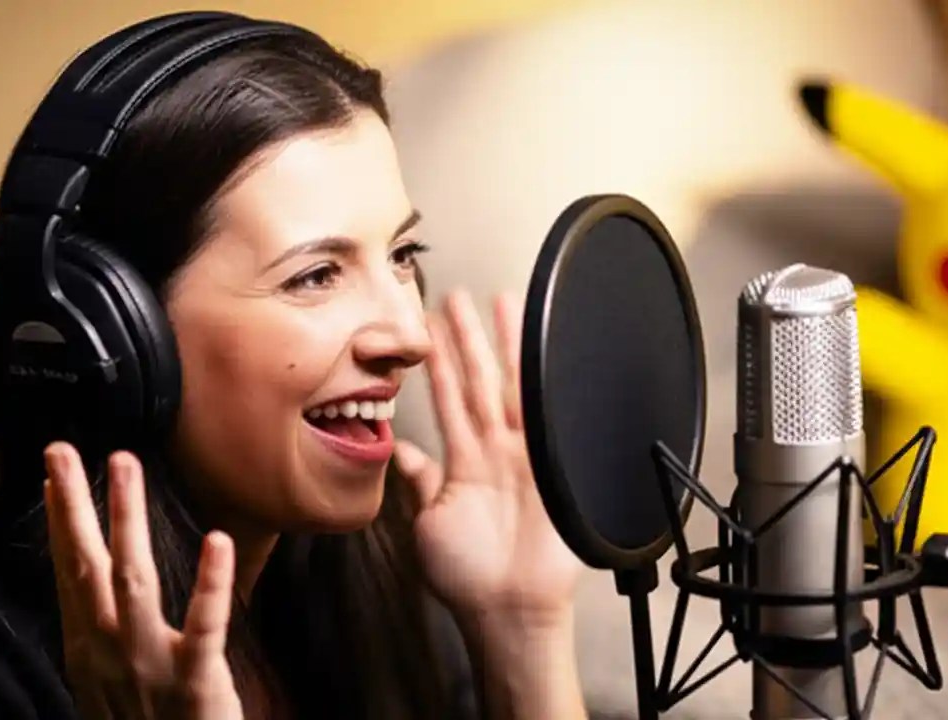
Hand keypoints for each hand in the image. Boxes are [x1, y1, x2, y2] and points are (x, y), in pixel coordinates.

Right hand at [43, 442, 242, 719]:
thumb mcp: (112, 682)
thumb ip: (107, 633)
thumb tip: (98, 587)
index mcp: (92, 650)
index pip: (69, 573)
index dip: (60, 521)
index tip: (53, 472)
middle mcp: (111, 652)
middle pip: (86, 566)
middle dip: (74, 506)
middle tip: (64, 450)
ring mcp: (149, 667)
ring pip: (135, 580)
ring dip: (126, 520)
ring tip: (125, 464)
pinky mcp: (194, 685)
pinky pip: (205, 626)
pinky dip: (212, 583)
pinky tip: (219, 540)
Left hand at [393, 289, 583, 629]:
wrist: (506, 611)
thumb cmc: (468, 577)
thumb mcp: (429, 523)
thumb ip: (420, 482)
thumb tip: (400, 452)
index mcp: (463, 464)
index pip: (449, 400)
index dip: (440, 363)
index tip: (430, 328)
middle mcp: (492, 454)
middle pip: (480, 383)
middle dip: (470, 340)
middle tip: (460, 298)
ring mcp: (521, 459)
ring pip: (509, 391)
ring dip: (503, 350)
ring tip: (501, 307)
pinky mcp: (547, 471)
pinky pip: (542, 423)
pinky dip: (540, 391)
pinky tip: (540, 357)